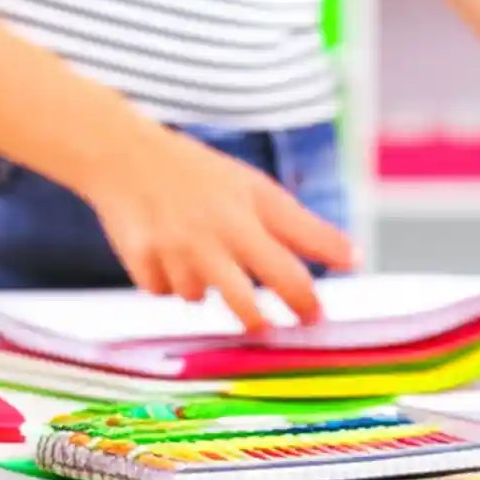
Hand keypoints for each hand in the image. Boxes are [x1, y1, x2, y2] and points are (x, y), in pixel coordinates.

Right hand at [78, 126, 358, 331]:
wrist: (124, 156)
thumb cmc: (200, 175)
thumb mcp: (255, 189)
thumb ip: (303, 228)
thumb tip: (355, 259)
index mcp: (246, 212)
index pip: (287, 269)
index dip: (306, 301)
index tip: (317, 319)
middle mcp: (212, 232)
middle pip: (244, 300)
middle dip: (258, 319)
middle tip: (265, 324)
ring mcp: (174, 249)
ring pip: (199, 297)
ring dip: (201, 286)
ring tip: (192, 251)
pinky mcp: (140, 261)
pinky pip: (164, 291)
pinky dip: (167, 278)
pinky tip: (161, 248)